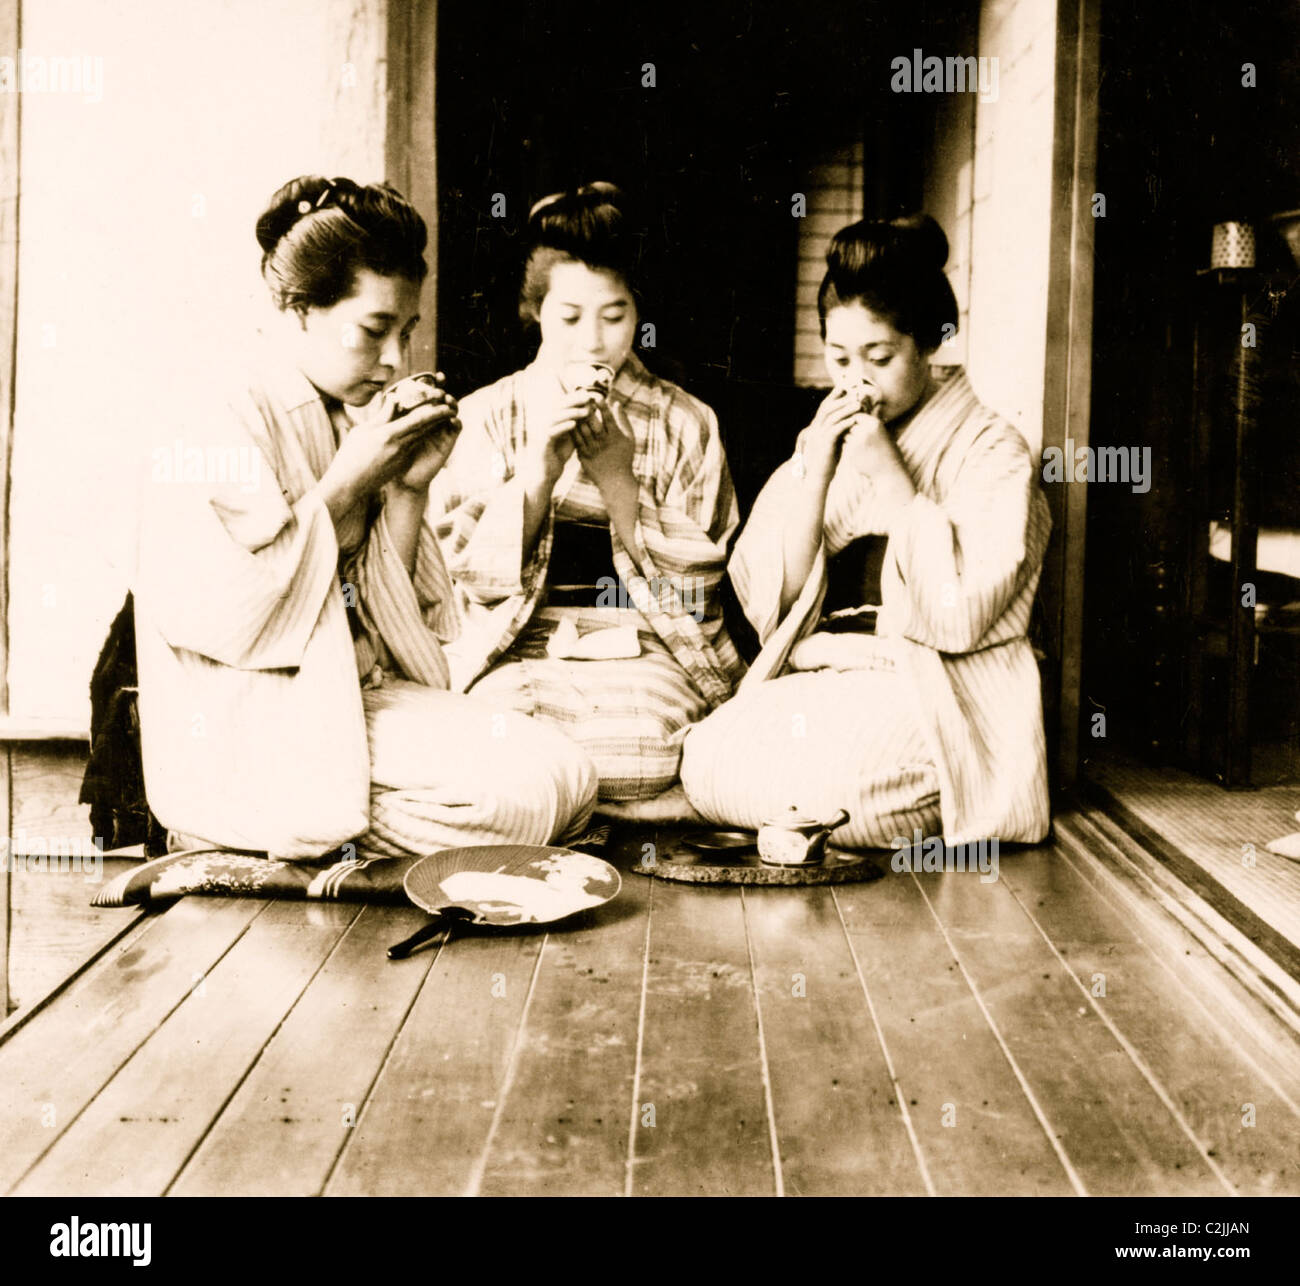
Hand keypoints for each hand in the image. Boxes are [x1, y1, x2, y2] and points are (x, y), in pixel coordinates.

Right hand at [319, 384, 457, 516]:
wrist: (349, 484)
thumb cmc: (350, 454)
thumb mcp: (363, 430)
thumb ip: (382, 415)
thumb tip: (395, 399)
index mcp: (389, 436)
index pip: (418, 421)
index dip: (434, 411)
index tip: (444, 403)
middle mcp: (399, 447)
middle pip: (424, 429)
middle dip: (439, 418)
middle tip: (450, 407)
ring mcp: (401, 457)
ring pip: (420, 438)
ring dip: (432, 427)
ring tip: (442, 416)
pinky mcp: (400, 464)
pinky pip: (413, 446)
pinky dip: (420, 436)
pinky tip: (425, 430)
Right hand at [519, 390, 593, 486]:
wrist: (546, 473)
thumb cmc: (559, 453)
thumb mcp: (571, 436)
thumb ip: (578, 424)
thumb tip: (590, 409)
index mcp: (552, 419)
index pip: (563, 404)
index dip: (575, 398)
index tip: (590, 394)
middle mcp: (545, 422)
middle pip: (559, 407)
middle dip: (574, 401)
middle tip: (589, 397)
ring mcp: (542, 432)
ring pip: (556, 417)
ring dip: (572, 413)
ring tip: (586, 411)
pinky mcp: (542, 443)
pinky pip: (552, 432)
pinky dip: (563, 427)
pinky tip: (574, 424)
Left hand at [572, 398, 634, 488]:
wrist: (615, 481)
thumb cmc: (624, 457)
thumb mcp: (629, 438)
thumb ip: (623, 420)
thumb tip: (616, 402)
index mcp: (616, 438)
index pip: (608, 418)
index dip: (602, 406)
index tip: (597, 396)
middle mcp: (604, 443)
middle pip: (593, 423)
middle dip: (587, 409)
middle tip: (582, 398)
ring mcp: (593, 450)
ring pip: (582, 430)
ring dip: (577, 418)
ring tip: (574, 407)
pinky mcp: (583, 457)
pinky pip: (576, 440)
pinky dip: (572, 430)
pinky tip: (570, 421)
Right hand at [796, 387, 861, 479]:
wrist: (817, 479)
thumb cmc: (826, 463)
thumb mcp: (832, 444)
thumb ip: (838, 432)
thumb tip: (849, 422)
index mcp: (816, 428)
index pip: (824, 407)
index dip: (833, 397)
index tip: (844, 387)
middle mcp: (815, 430)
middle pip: (827, 408)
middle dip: (841, 399)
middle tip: (854, 393)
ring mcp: (818, 436)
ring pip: (831, 417)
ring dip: (845, 409)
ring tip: (858, 404)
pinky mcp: (824, 445)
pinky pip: (835, 430)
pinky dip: (845, 423)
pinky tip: (855, 419)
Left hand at [840, 416, 915, 517]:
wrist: (889, 470)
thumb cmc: (886, 449)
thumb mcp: (881, 432)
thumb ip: (870, 421)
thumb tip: (862, 411)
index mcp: (874, 424)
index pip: (857, 416)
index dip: (856, 422)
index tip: (860, 428)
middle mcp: (865, 431)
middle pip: (850, 425)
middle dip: (852, 431)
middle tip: (861, 439)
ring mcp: (858, 441)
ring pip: (846, 435)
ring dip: (850, 439)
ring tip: (862, 446)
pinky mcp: (852, 452)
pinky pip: (845, 445)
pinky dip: (849, 448)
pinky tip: (860, 453)